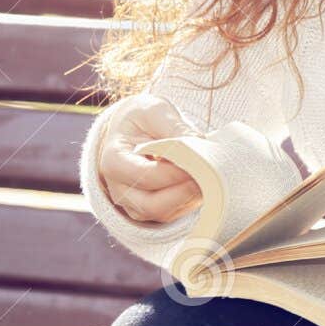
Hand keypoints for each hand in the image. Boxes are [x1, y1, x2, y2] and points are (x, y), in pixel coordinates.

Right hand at [97, 94, 203, 224]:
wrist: (134, 128)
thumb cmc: (143, 118)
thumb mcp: (155, 111)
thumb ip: (174, 126)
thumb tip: (200, 143)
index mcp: (113, 161)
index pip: (145, 176)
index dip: (174, 173)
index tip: (199, 161)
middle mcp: (118, 188)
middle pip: (151, 205)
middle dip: (184, 192)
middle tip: (210, 176)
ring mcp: (132, 203)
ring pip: (163, 214)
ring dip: (189, 199)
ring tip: (211, 179)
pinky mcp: (149, 210)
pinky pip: (171, 215)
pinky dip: (189, 202)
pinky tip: (205, 184)